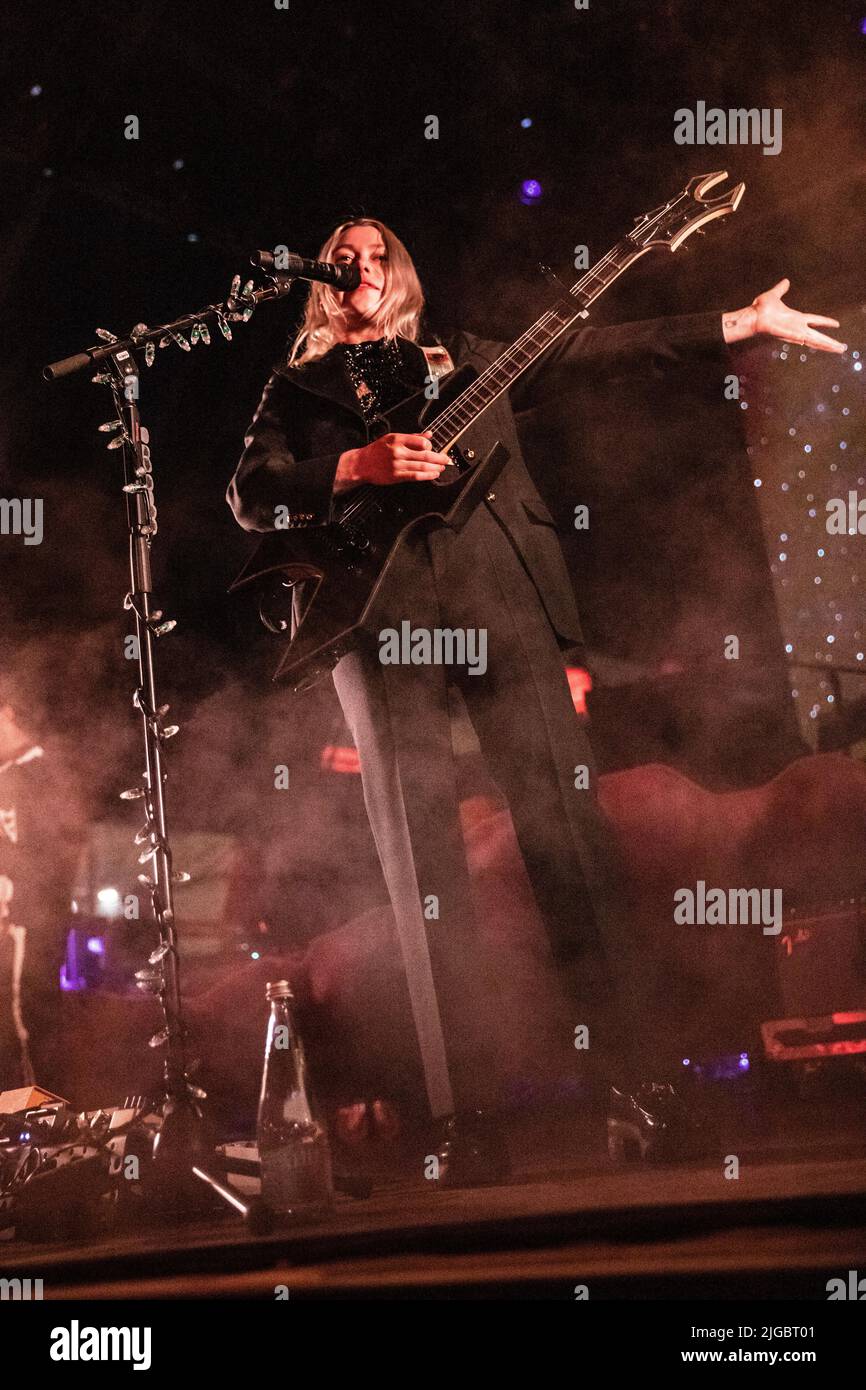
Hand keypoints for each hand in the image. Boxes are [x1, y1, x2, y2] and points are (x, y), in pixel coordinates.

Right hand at [334, 431, 450, 489]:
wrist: (361, 464)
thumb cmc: (376, 451)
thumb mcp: (392, 438)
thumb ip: (412, 437)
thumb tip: (429, 435)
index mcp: (397, 439)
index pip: (421, 442)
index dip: (431, 445)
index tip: (434, 448)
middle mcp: (398, 451)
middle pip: (424, 455)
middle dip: (439, 458)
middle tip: (446, 459)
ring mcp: (397, 465)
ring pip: (422, 466)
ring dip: (435, 467)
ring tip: (442, 467)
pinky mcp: (396, 476)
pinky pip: (415, 476)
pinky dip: (427, 476)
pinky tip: (434, 474)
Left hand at [722, 279, 845, 352]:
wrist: (751, 315)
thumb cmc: (761, 308)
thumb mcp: (774, 295)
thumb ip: (781, 289)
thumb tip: (786, 281)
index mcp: (796, 318)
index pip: (816, 320)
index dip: (826, 322)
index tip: (837, 325)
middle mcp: (796, 326)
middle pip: (817, 336)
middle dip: (829, 342)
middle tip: (841, 348)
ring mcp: (791, 331)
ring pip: (811, 340)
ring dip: (824, 345)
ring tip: (837, 350)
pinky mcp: (783, 333)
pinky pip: (794, 337)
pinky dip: (800, 339)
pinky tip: (808, 342)